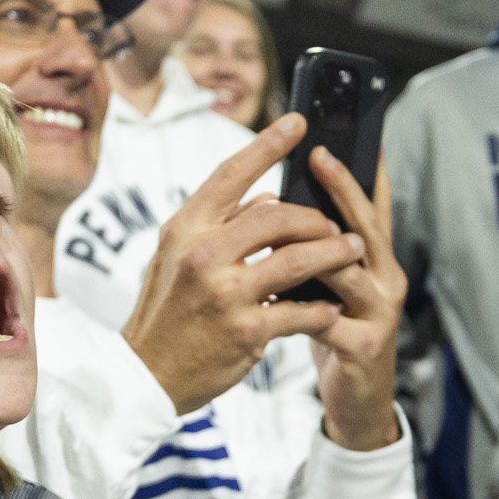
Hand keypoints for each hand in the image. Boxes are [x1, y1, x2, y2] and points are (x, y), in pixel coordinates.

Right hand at [121, 113, 368, 415]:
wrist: (146, 375)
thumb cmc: (165, 314)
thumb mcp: (177, 259)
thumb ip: (219, 225)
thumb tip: (266, 198)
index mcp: (185, 229)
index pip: (230, 174)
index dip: (267, 144)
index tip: (298, 122)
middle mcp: (202, 255)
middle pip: (278, 215)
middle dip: (317, 217)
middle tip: (339, 224)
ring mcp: (225, 293)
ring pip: (298, 259)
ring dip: (334, 254)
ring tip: (352, 251)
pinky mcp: (245, 331)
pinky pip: (299, 310)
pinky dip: (319, 307)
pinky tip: (330, 306)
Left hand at [299, 144, 404, 451]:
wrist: (358, 402)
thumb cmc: (336, 336)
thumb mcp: (326, 287)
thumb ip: (313, 251)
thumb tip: (275, 206)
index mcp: (374, 259)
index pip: (371, 204)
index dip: (363, 169)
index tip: (345, 132)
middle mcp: (385, 277)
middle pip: (364, 225)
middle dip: (343, 189)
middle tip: (321, 157)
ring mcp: (380, 311)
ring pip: (350, 270)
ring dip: (320, 248)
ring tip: (290, 226)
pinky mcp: (366, 345)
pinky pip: (330, 320)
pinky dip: (302, 310)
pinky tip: (276, 300)